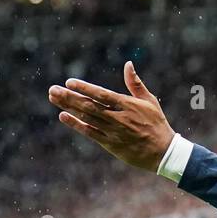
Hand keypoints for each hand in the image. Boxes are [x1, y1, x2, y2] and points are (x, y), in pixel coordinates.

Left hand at [48, 62, 174, 171]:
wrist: (164, 153)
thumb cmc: (157, 124)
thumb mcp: (149, 101)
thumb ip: (135, 84)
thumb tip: (128, 64)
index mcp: (128, 106)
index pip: (102, 95)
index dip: (85, 88)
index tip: (69, 82)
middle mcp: (118, 118)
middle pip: (89, 106)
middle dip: (69, 97)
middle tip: (52, 89)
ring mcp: (113, 132)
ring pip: (87, 118)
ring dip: (68, 108)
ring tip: (53, 98)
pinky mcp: (111, 145)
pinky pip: (90, 133)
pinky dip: (76, 125)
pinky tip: (64, 117)